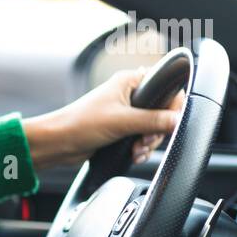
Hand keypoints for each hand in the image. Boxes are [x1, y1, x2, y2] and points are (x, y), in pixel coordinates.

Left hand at [21, 67, 185, 169]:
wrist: (58, 143)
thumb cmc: (80, 123)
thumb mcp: (122, 121)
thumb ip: (153, 120)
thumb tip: (178, 120)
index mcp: (130, 82)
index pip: (166, 88)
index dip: (171, 108)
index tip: (169, 124)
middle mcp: (129, 94)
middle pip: (162, 112)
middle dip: (156, 131)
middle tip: (145, 140)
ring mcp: (125, 113)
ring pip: (152, 128)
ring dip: (148, 143)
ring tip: (136, 150)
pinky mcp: (120, 129)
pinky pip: (141, 138)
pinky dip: (141, 148)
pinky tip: (133, 154)